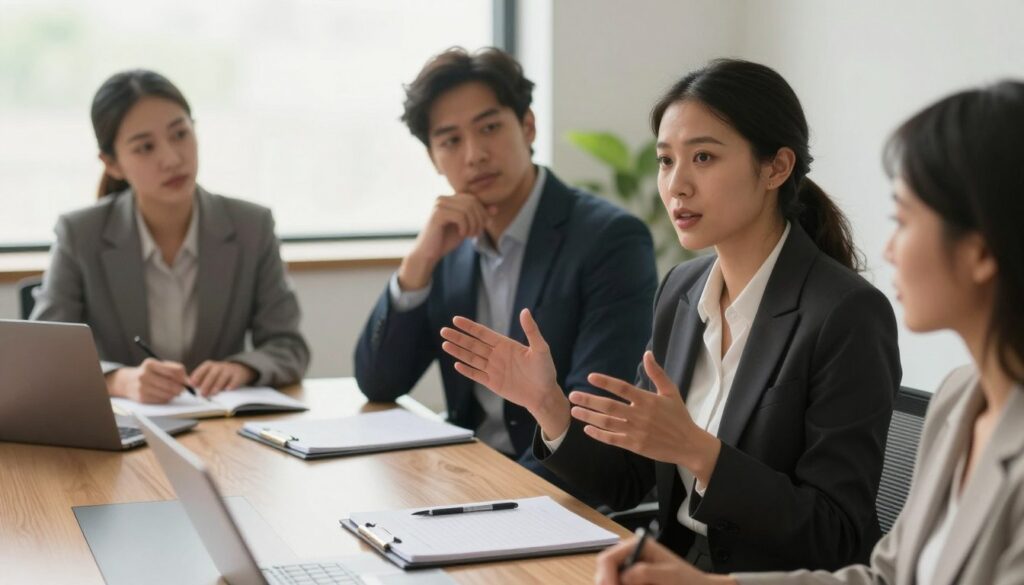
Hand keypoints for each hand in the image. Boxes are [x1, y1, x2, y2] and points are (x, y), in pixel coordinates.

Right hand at [106, 358, 188, 403]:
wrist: (128, 382)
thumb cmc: (149, 372)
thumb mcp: (159, 365)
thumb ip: (174, 370)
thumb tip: (188, 381)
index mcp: (150, 364)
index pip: (175, 371)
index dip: (183, 377)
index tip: (185, 380)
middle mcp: (144, 375)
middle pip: (171, 384)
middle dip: (181, 388)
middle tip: (183, 389)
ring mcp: (142, 387)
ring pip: (168, 394)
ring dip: (174, 394)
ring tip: (172, 391)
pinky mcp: (142, 398)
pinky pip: (161, 401)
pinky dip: (166, 399)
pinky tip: (164, 395)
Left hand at [189, 361, 255, 396]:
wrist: (238, 369)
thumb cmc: (219, 374)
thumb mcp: (209, 372)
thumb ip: (200, 378)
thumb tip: (189, 386)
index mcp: (210, 365)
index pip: (203, 369)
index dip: (197, 376)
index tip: (192, 384)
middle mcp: (219, 366)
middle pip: (212, 374)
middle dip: (207, 384)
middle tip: (202, 393)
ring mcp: (229, 370)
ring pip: (223, 377)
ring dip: (217, 386)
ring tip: (213, 393)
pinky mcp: (238, 375)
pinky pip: (234, 380)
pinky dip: (231, 385)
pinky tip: (228, 389)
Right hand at [398, 193, 497, 289]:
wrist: (428, 254)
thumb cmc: (446, 240)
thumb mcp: (467, 227)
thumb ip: (479, 217)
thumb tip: (495, 208)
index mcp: (449, 199)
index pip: (473, 198)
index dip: (483, 212)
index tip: (483, 226)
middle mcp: (443, 198)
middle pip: (472, 202)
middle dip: (479, 219)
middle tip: (476, 233)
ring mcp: (439, 205)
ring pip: (468, 208)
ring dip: (473, 224)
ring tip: (470, 235)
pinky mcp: (437, 214)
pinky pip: (460, 216)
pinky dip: (465, 227)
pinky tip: (462, 234)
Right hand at [440, 309, 570, 438]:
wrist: (544, 394)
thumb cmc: (545, 370)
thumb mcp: (540, 348)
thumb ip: (531, 330)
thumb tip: (525, 311)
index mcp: (505, 344)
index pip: (483, 333)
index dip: (469, 327)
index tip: (456, 319)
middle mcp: (496, 355)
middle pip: (473, 344)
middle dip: (458, 338)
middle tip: (444, 330)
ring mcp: (493, 369)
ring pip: (471, 358)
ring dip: (458, 352)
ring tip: (445, 344)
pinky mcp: (493, 383)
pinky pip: (476, 375)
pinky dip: (467, 370)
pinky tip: (456, 364)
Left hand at [571, 351, 721, 484]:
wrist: (689, 445)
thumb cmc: (679, 416)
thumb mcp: (671, 392)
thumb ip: (657, 373)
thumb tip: (647, 354)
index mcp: (648, 400)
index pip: (623, 388)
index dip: (606, 382)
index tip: (590, 377)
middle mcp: (640, 415)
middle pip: (610, 406)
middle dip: (589, 400)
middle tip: (572, 395)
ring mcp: (636, 431)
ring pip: (608, 423)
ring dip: (589, 417)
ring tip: (574, 411)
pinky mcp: (635, 445)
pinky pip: (613, 439)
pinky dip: (599, 435)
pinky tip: (587, 429)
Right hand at [595, 536, 729, 584]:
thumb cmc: (688, 581)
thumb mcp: (670, 574)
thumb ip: (646, 572)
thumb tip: (624, 575)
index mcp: (636, 547)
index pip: (608, 559)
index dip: (605, 576)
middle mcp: (628, 558)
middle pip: (603, 573)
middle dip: (608, 584)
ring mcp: (629, 573)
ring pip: (608, 582)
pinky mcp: (631, 583)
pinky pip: (618, 584)